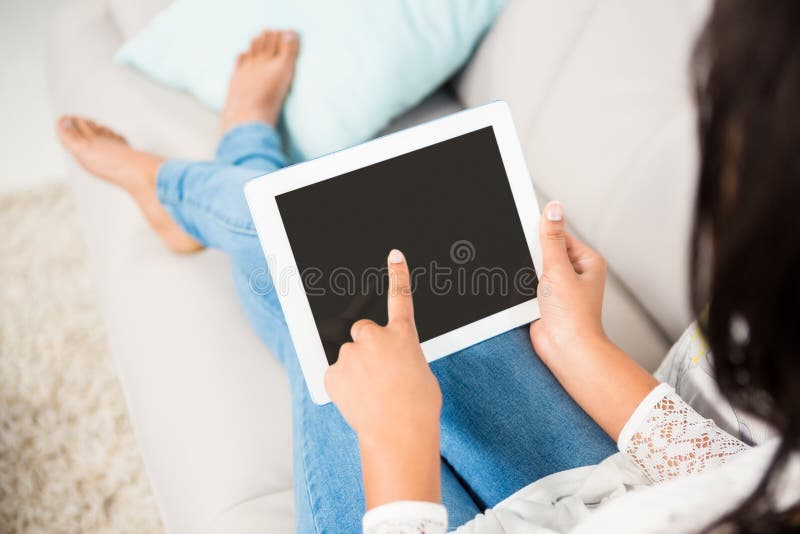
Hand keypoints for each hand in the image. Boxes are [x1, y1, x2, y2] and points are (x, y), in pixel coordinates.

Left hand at [325, 249, 441, 507]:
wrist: (398, 434)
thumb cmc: (417, 408)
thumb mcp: (420, 373)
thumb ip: (402, 356)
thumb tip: (390, 360)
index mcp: (403, 335)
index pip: (400, 296)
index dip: (397, 275)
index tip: (394, 257)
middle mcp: (374, 337)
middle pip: (362, 330)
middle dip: (367, 346)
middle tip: (377, 372)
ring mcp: (351, 353)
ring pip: (349, 355)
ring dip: (357, 369)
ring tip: (371, 393)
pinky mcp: (333, 372)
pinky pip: (337, 374)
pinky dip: (345, 386)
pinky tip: (359, 400)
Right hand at [528, 202, 657, 438]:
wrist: (565, 350)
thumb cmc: (573, 316)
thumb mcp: (559, 270)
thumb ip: (551, 239)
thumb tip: (553, 209)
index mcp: (586, 261)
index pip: (558, 235)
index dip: (541, 235)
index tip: (527, 235)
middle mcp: (575, 273)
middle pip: (544, 251)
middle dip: (533, 258)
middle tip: (534, 270)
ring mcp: (560, 287)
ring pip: (534, 268)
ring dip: (527, 275)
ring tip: (534, 288)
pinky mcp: (545, 300)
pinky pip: (528, 285)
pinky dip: (522, 288)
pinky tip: (525, 295)